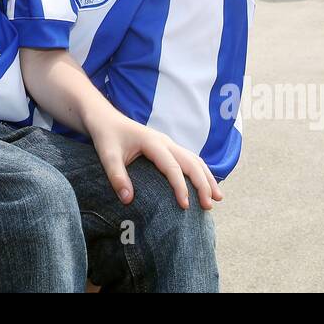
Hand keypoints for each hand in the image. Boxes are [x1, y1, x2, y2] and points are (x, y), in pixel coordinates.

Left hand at [85, 111, 222, 210]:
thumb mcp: (107, 155)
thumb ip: (116, 176)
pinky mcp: (167, 148)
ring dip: (207, 178)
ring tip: (217, 198)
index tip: (185, 206)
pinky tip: (206, 186)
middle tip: (209, 206)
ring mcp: (168, 143)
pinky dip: (201, 172)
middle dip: (203, 184)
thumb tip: (128, 200)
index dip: (181, 187)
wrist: (105, 118)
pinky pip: (190, 159)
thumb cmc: (106, 136)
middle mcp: (165, 142)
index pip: (173, 167)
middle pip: (191, 162)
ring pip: (195, 160)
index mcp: (153, 142)